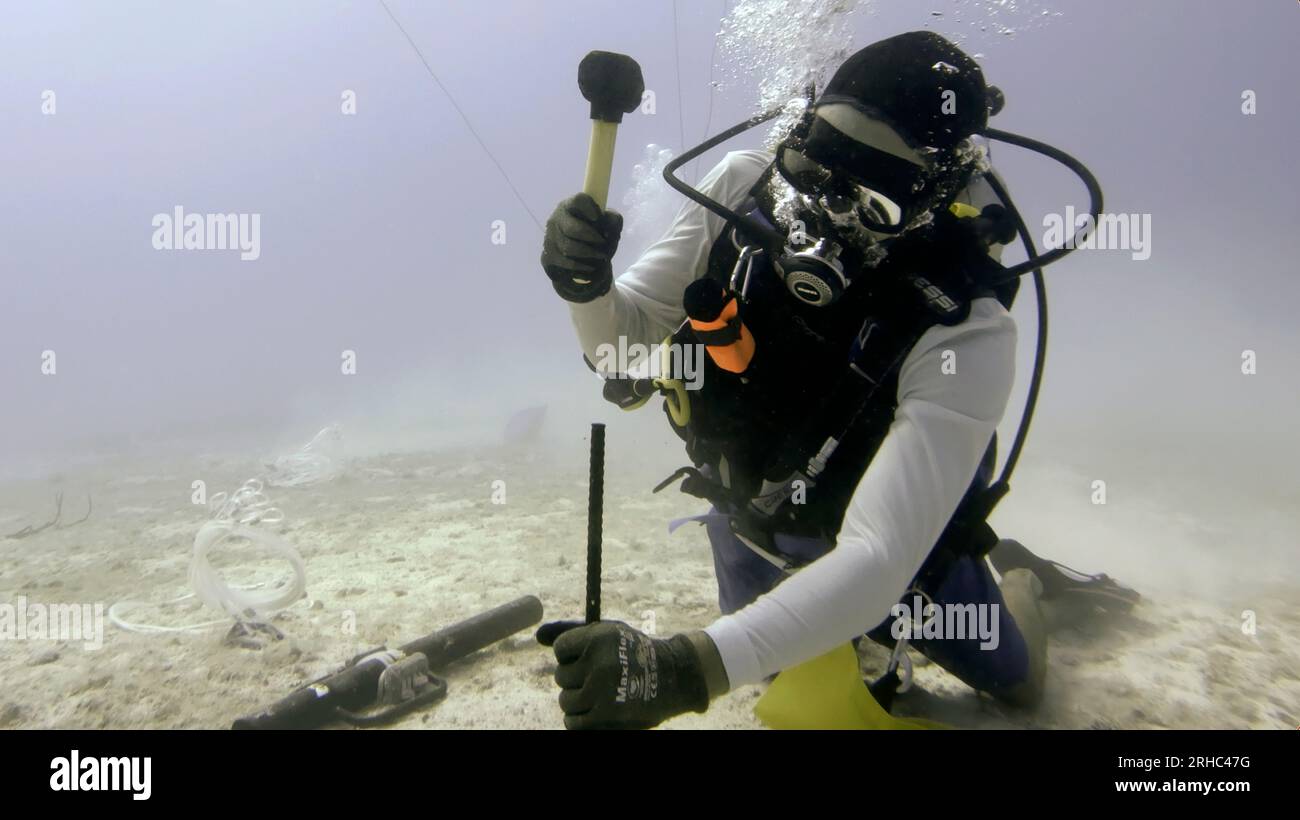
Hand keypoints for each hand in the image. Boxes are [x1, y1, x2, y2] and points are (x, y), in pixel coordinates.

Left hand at [537, 620, 710, 729]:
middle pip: (561, 676)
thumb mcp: (608, 633)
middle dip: (575, 679)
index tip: (587, 660)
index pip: (561, 649)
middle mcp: (599, 661)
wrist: (672, 678)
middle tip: (596, 679)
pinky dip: (579, 719)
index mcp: (599, 636)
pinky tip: (593, 710)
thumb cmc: (633, 652)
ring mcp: (601, 689)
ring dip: (577, 700)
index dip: (571, 656)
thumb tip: (537, 635)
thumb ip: (573, 634)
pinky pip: (572, 721)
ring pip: (565, 699)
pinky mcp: (605, 713)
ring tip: (597, 695)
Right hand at [540, 193, 622, 302]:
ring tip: (601, 256)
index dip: (588, 207)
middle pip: (573, 228)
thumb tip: (608, 222)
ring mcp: (550, 237)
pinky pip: (565, 262)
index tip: (598, 217)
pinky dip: (580, 265)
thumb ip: (613, 221)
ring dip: (588, 253)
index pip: (578, 200)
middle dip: (591, 237)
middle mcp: (557, 218)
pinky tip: (589, 266)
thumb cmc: (596, 237)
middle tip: (603, 242)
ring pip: (569, 247)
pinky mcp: (548, 255)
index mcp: (571, 206)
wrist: (581, 260)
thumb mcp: (609, 227)